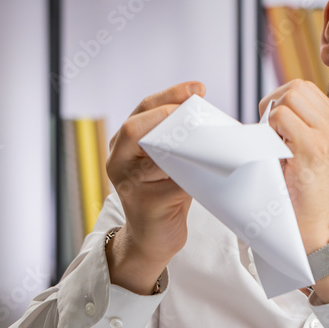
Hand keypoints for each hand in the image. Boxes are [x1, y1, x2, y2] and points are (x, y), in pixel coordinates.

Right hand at [105, 81, 204, 292]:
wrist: (152, 239)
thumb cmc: (165, 194)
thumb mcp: (164, 162)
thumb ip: (175, 141)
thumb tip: (210, 119)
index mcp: (122, 144)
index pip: (142, 110)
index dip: (168, 95)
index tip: (197, 88)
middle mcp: (118, 161)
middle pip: (136, 129)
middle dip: (168, 115)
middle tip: (196, 110)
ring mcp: (128, 184)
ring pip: (155, 157)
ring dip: (184, 147)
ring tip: (208, 139)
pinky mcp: (146, 204)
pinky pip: (173, 184)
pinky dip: (192, 176)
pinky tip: (209, 171)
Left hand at [258, 80, 328, 253]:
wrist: (315, 232)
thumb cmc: (304, 197)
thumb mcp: (311, 156)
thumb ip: (302, 128)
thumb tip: (274, 103)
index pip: (306, 89)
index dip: (283, 101)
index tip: (275, 128)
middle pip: (297, 87)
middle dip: (275, 103)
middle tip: (270, 134)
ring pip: (289, 97)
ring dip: (273, 117)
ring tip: (276, 144)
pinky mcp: (315, 149)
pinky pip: (282, 117)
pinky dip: (270, 130)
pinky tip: (277, 153)